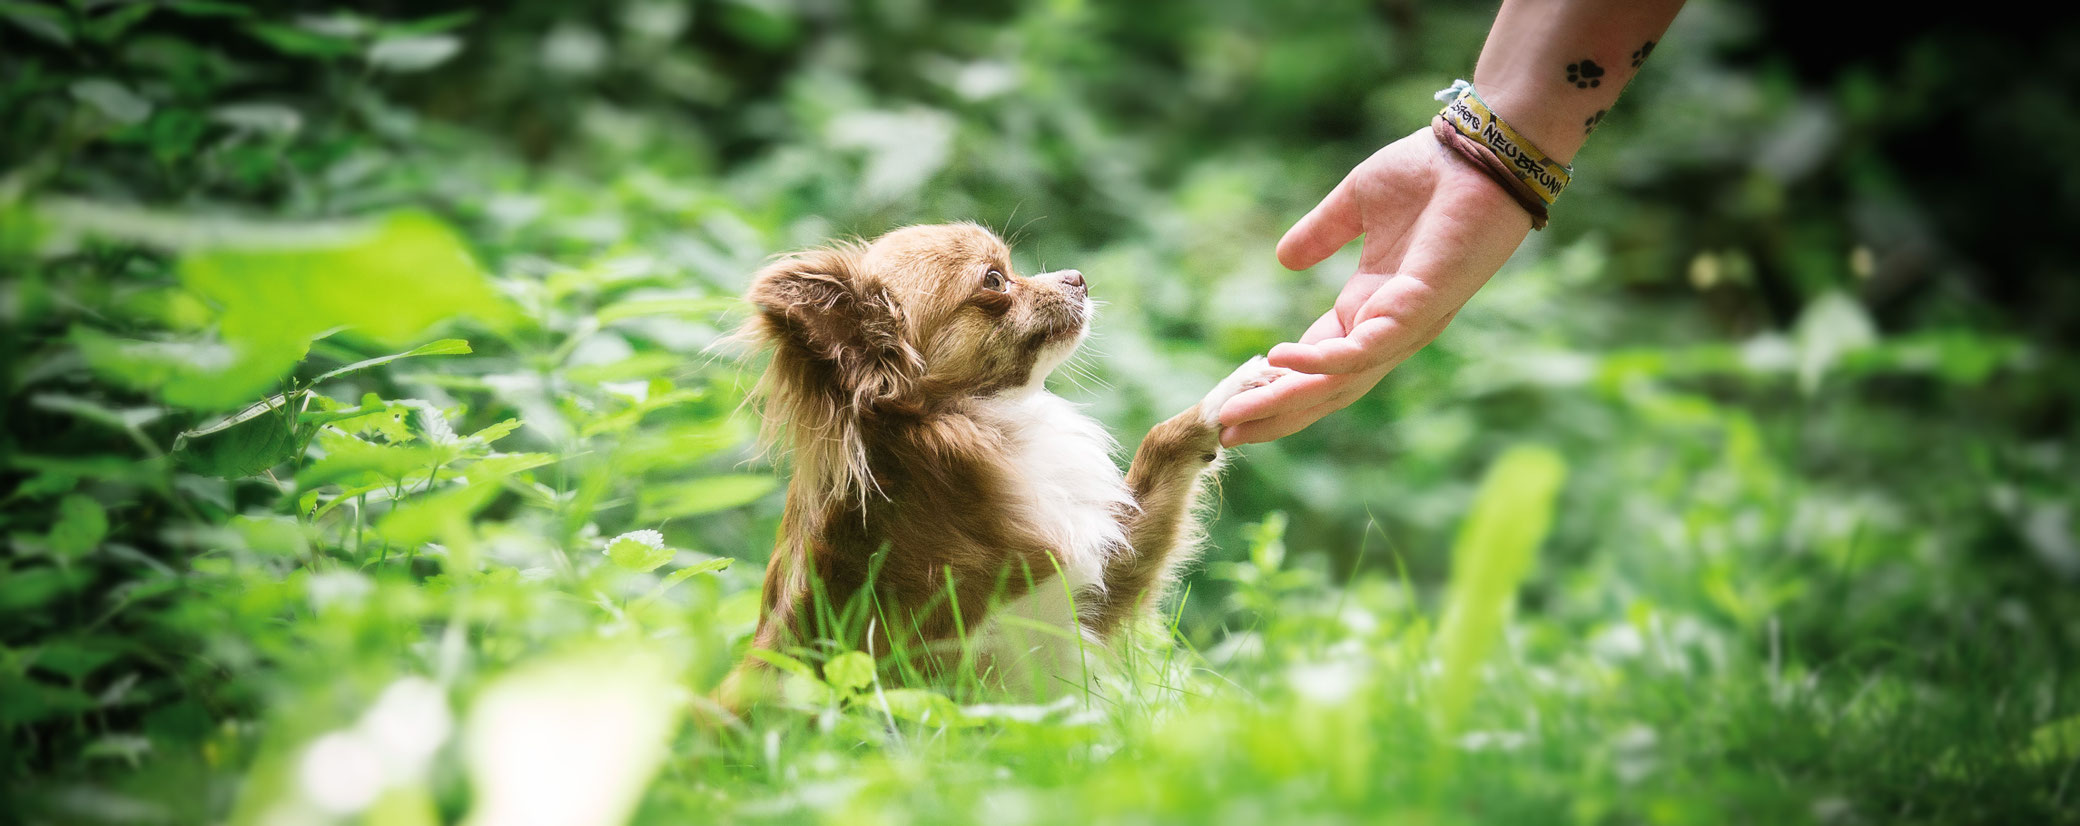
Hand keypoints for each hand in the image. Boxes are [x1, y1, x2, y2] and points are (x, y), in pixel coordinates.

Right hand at [1217, 126, 1533, 445]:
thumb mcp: (1357, 202)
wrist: (1480, 149)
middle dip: (1277, 410)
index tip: (1234, 397)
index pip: (1320, 360)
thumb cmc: (1429, 170)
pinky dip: (1321, 362)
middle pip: (1327, 387)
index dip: (1277, 380)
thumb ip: (1321, 233)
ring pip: (1340, 382)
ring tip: (1238, 415)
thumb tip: (1284, 259)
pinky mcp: (1419, 310)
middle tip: (1227, 431)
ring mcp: (1405, 324)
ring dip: (1287, 400)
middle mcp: (1389, 326)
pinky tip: (1280, 359)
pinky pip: (1363, 350)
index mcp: (1373, 305)